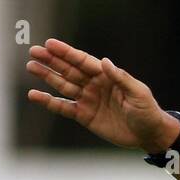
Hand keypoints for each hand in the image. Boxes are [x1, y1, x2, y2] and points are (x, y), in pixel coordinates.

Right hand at [25, 38, 179, 151]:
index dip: (67, 53)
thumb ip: (121, 78)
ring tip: (31, 67)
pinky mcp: (84, 115)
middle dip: (52, 61)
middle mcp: (94, 85)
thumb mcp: (138, 93)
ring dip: (47, 76)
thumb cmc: (148, 111)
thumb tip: (105, 62)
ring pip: (63, 85)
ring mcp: (88, 99)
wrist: (149, 135)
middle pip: (69, 70)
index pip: (83, 61)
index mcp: (107, 76)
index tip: (50, 44)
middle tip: (34, 51)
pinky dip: (49, 102)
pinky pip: (63, 107)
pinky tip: (34, 95)